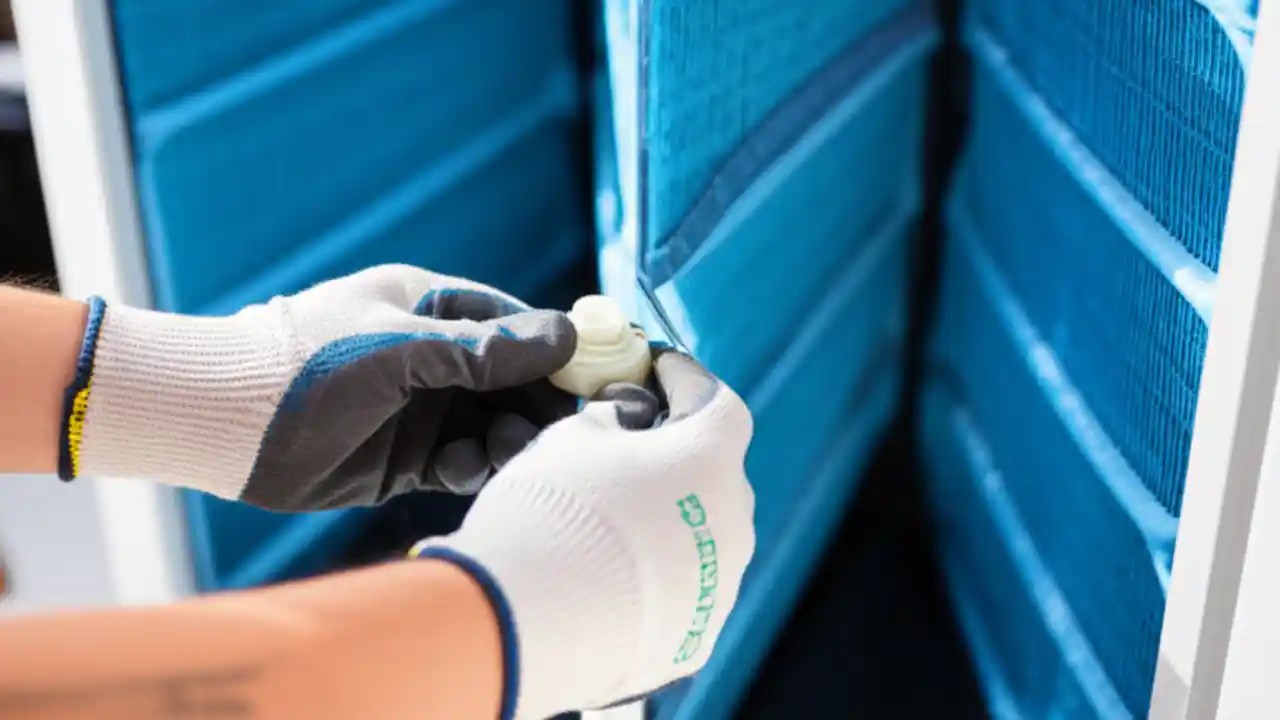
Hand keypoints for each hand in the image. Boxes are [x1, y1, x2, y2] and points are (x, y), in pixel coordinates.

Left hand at [60, 265, 576, 509]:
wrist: (227, 422)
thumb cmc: (311, 362)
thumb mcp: (404, 346)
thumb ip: (486, 348)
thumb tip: (566, 337)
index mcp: (429, 306)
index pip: (513, 323)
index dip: (556, 349)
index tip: (595, 375)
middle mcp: (431, 356)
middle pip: (512, 379)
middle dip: (541, 403)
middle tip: (571, 428)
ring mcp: (419, 408)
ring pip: (493, 423)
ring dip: (513, 438)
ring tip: (517, 450)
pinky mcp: (406, 459)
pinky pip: (463, 462)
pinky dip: (478, 466)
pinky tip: (474, 468)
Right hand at [414, 350, 755, 718]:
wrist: (529, 624)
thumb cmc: (553, 509)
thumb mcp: (573, 435)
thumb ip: (611, 417)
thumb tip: (626, 421)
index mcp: (712, 455)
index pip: (712, 398)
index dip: (682, 379)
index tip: (657, 369)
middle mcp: (734, 519)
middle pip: (712, 471)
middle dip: (675, 455)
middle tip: (627, 448)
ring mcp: (722, 584)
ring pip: (701, 535)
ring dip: (666, 520)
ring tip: (611, 524)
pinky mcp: (699, 637)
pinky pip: (682, 591)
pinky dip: (655, 578)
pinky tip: (609, 579)